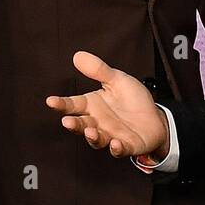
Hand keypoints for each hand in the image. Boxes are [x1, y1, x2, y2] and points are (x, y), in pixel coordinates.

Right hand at [45, 51, 168, 159]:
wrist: (154, 117)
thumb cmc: (132, 99)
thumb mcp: (117, 80)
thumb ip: (98, 70)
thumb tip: (78, 55)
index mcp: (92, 106)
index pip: (73, 105)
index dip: (61, 104)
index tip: (50, 101)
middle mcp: (98, 123)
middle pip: (81, 125)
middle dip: (73, 124)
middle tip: (67, 121)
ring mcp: (111, 136)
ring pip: (97, 139)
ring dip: (92, 137)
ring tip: (90, 131)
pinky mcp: (126, 146)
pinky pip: (120, 149)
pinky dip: (116, 148)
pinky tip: (115, 143)